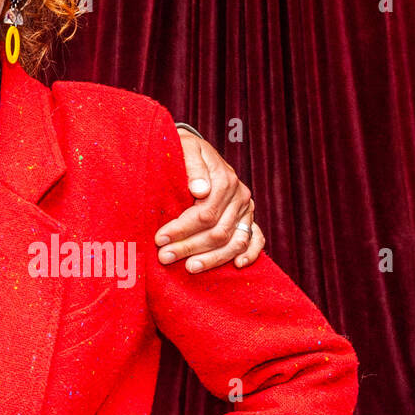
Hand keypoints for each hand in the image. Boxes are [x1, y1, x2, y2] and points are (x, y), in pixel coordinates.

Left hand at [154, 128, 265, 272]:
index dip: (181, 229)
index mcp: (224, 179)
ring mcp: (245, 208)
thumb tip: (199, 190)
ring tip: (189, 267)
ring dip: (212, 258)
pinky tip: (237, 265)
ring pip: (234, 240)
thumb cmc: (183, 149)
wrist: (194, 147)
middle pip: (217, 231)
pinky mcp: (248, 216)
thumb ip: (192, 167)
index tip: (159, 239)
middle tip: (165, 257)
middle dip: (189, 247)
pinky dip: (250, 253)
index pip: (204, 214)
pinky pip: (255, 238)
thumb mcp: (184, 148)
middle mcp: (239, 195)